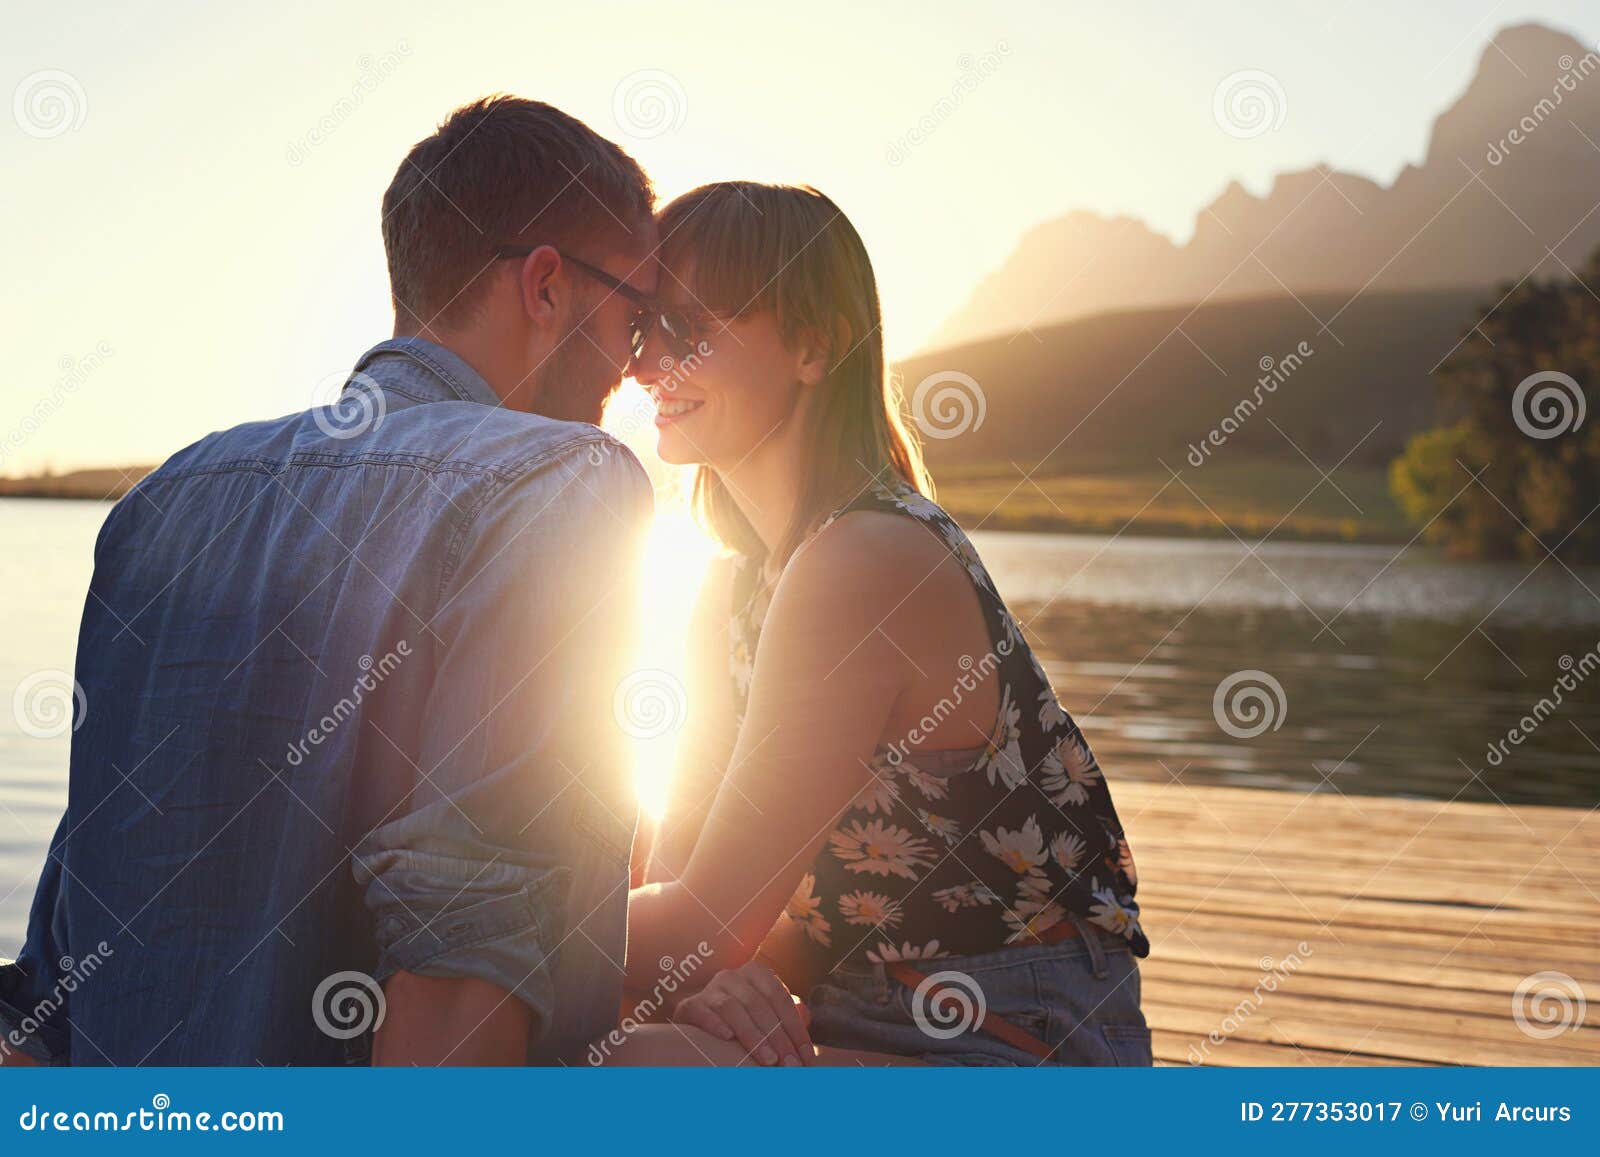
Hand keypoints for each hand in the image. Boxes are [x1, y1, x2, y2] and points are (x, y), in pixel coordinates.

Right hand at [670, 961, 813, 1065]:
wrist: (701, 1019)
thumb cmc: (743, 1018)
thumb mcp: (766, 1012)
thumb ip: (787, 1014)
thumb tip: (807, 1018)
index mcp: (756, 973)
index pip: (780, 999)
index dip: (795, 1029)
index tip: (806, 1058)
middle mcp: (732, 976)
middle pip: (759, 1005)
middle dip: (779, 1038)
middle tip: (790, 1065)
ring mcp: (710, 989)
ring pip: (733, 1009)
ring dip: (753, 1036)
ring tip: (769, 1060)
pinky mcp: (689, 1005)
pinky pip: (702, 1012)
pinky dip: (715, 1024)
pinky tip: (727, 1038)